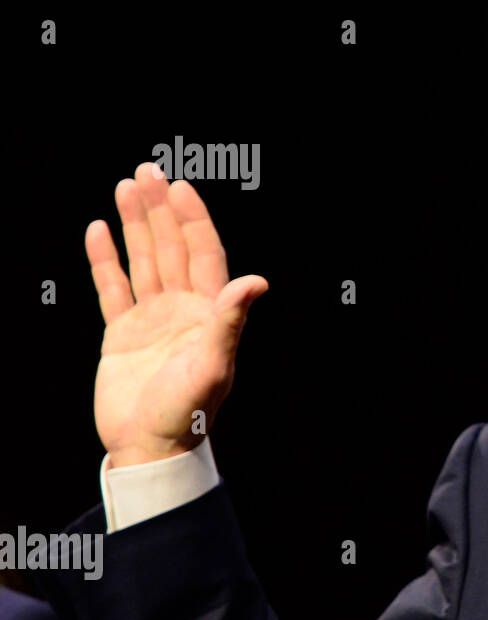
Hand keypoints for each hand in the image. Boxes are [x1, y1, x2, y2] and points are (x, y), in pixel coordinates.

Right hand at [86, 163, 267, 467]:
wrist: (150, 448)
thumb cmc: (188, 413)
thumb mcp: (214, 364)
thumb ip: (231, 320)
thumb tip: (257, 280)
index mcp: (209, 314)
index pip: (203, 254)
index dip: (194, 220)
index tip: (181, 186)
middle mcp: (182, 311)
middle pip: (171, 249)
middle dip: (161, 210)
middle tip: (147, 171)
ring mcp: (152, 320)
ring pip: (142, 261)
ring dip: (135, 225)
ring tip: (125, 187)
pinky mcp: (122, 335)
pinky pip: (113, 289)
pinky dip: (105, 261)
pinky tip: (98, 231)